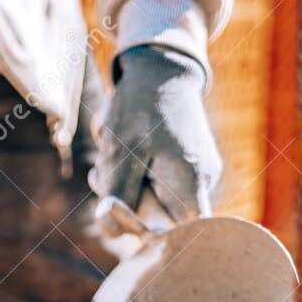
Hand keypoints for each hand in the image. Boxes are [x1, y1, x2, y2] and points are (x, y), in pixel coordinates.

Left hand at [95, 46, 221, 223]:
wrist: (160, 67)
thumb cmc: (141, 106)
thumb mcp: (119, 151)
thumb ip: (117, 195)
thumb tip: (110, 234)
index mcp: (191, 181)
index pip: (180, 235)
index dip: (147, 234)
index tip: (118, 212)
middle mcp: (201, 182)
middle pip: (158, 219)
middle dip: (123, 202)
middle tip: (100, 173)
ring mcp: (195, 174)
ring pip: (149, 199)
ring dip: (121, 182)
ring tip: (109, 148)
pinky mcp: (183, 166)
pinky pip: (152, 182)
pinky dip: (130, 170)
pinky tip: (121, 145)